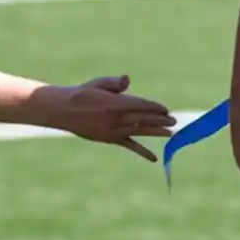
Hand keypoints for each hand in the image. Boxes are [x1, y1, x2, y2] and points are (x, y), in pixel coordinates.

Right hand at [49, 75, 175, 161]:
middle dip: (161, 120)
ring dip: (157, 132)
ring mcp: (114, 131)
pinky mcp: (111, 139)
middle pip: (144, 119)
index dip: (155, 108)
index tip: (166, 109)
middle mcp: (117, 119)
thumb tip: (127, 80)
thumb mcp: (99, 83)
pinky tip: (154, 159)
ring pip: (140, 132)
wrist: (64, 111)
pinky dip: (143, 152)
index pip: (142, 106)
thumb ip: (115, 83)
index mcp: (116, 103)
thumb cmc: (83, 93)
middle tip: (174, 121)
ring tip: (171, 134)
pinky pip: (130, 146)